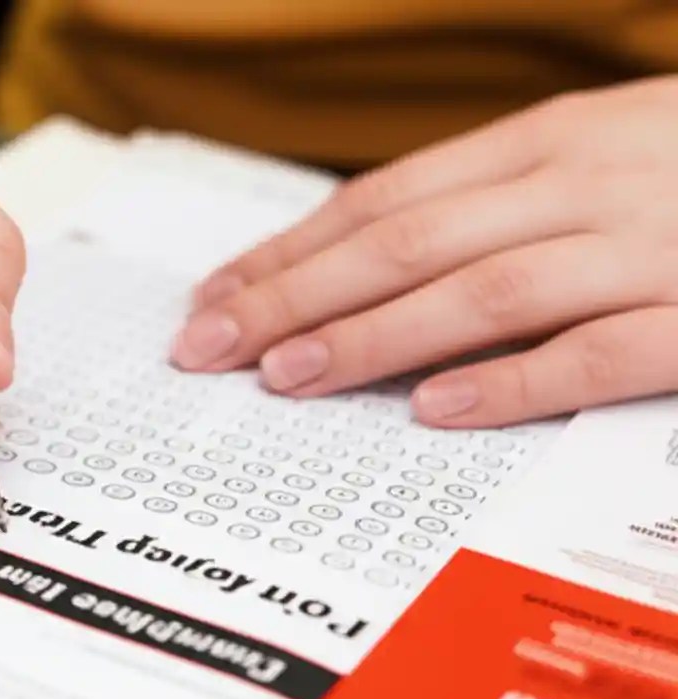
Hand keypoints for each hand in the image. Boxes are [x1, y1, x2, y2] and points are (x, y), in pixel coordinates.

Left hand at [174, 76, 677, 427]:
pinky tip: (439, 411)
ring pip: (481, 294)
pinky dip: (516, 383)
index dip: (291, 250)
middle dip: (294, 297)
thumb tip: (371, 251)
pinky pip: (601, 353)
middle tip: (210, 346)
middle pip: (404, 245)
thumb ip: (493, 195)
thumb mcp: (593, 147)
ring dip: (373, 337)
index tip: (218, 295)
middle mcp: (579, 185)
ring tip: (288, 378)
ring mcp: (646, 249)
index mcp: (544, 140)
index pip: (383, 201)